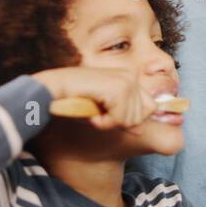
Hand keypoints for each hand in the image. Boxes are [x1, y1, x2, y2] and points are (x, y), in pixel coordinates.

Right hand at [32, 66, 158, 130]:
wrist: (54, 89)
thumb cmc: (74, 99)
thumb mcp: (103, 110)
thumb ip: (123, 116)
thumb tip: (140, 130)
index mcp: (129, 78)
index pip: (150, 107)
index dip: (129, 119)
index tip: (108, 115)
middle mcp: (130, 76)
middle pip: (142, 116)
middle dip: (119, 123)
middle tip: (98, 115)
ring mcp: (126, 80)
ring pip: (132, 120)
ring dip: (109, 123)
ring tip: (93, 112)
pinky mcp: (119, 88)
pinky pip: (120, 120)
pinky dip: (104, 123)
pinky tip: (91, 114)